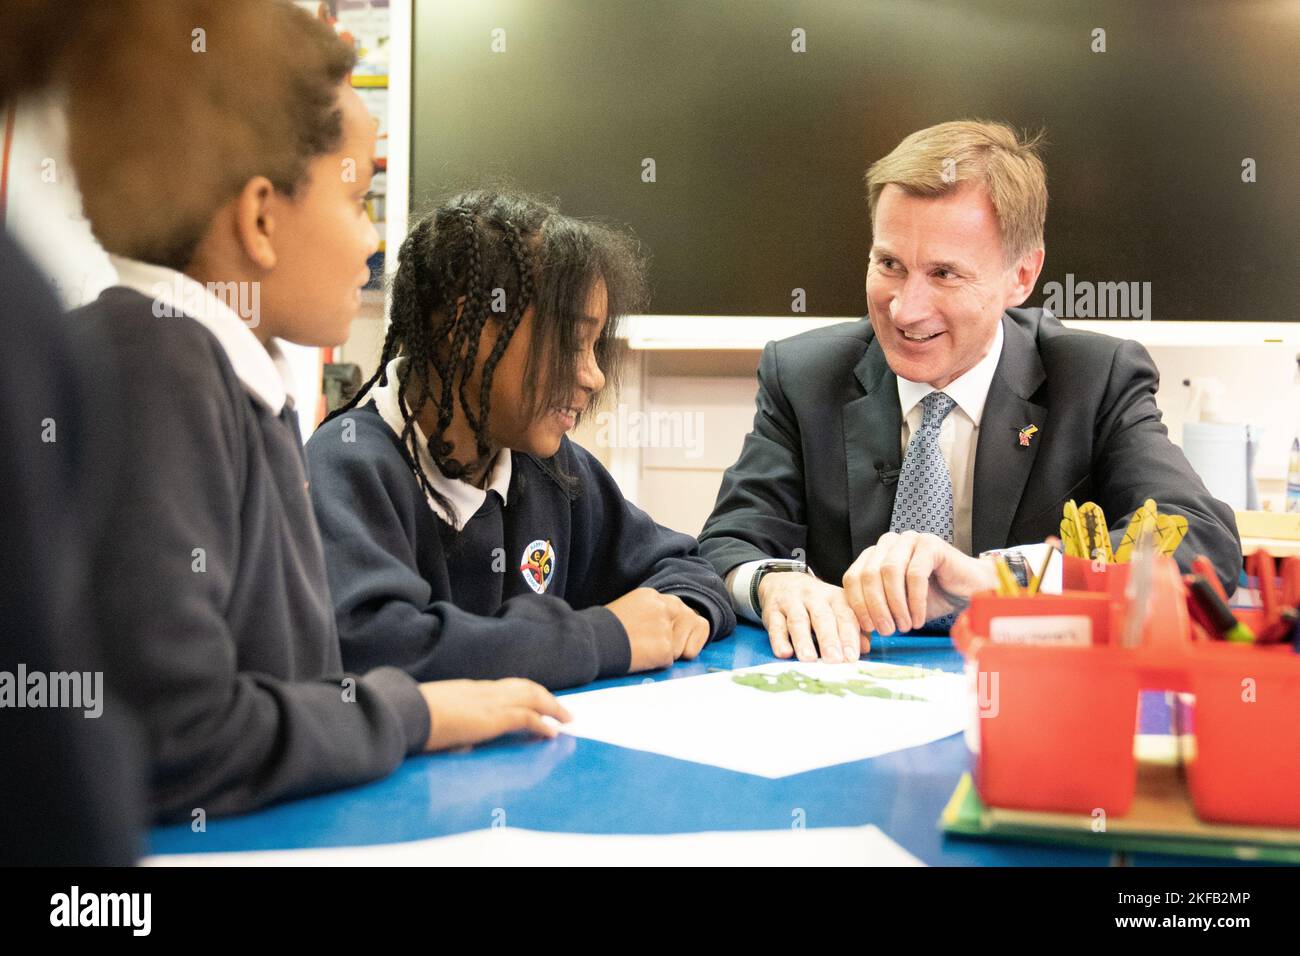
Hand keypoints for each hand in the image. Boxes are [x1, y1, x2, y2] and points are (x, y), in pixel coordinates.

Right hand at [418, 678, 571, 751]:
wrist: (404, 712)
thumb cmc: (409, 718)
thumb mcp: (431, 717)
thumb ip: (448, 725)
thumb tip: (456, 744)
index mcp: (467, 689)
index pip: (503, 687)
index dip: (523, 692)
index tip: (535, 700)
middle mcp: (482, 690)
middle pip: (523, 686)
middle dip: (545, 697)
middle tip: (561, 710)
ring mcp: (488, 702)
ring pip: (531, 697)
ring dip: (552, 707)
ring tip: (566, 718)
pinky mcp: (492, 718)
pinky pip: (526, 718)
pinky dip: (542, 724)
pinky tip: (552, 732)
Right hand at [605, 588, 710, 671]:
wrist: (593, 641)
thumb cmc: (602, 628)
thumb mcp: (628, 607)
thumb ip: (650, 612)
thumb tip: (662, 627)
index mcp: (653, 596)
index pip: (677, 610)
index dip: (670, 624)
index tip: (657, 631)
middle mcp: (664, 608)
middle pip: (688, 623)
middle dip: (676, 636)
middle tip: (652, 643)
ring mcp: (666, 629)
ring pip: (679, 646)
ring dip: (664, 651)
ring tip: (639, 648)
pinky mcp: (666, 649)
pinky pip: (669, 661)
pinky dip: (655, 663)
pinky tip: (638, 657)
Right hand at [756, 572, 863, 662]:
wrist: (783, 582)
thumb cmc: (816, 603)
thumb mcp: (836, 609)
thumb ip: (852, 628)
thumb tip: (865, 647)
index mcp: (834, 597)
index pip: (844, 615)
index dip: (849, 636)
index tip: (851, 657)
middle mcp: (814, 596)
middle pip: (822, 617)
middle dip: (829, 639)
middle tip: (834, 660)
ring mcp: (791, 601)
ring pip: (798, 620)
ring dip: (803, 640)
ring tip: (809, 658)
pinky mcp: (772, 609)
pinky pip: (775, 624)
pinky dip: (779, 639)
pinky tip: (784, 653)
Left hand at [842, 531, 997, 635]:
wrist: (970, 591)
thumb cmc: (933, 598)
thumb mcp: (898, 606)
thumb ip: (877, 609)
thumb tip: (858, 627)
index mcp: (876, 555)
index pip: (853, 577)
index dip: (858, 604)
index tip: (868, 628)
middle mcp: (889, 543)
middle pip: (869, 574)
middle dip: (875, 606)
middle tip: (886, 630)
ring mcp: (910, 540)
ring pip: (889, 571)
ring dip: (895, 604)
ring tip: (903, 626)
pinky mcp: (930, 544)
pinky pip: (915, 574)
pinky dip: (915, 601)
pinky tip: (918, 619)